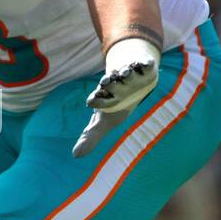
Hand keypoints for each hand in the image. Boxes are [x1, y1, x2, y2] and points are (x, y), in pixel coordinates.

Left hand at [73, 39, 159, 158]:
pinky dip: (143, 64)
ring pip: (124, 71)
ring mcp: (128, 74)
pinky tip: (145, 65)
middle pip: (109, 83)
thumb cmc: (116, 104)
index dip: (95, 100)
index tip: (92, 102)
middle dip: (108, 83)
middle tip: (106, 82)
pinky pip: (143, 64)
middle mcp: (114, 83)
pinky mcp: (142, 67)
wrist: (134, 83)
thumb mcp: (104, 122)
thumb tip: (75, 156)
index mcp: (103, 97)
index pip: (96, 99)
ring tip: (125, 73)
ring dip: (124, 71)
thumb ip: (91, 137)